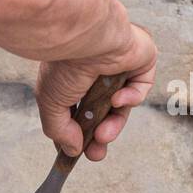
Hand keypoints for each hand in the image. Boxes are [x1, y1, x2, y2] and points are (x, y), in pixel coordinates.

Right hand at [35, 24, 156, 160]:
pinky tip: (118, 96)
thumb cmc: (65, 64)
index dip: (78, 135)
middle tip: (97, 154)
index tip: (77, 155)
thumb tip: (71, 150)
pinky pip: (140, 87)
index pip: (79, 113)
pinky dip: (131, 97)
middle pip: (103, 113)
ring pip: (122, 104)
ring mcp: (119, 66)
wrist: (87, 37)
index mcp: (71, 79)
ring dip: (114, 123)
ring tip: (104, 134)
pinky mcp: (141, 60)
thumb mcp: (51, 103)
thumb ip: (59, 130)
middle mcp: (95, 73)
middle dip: (100, 136)